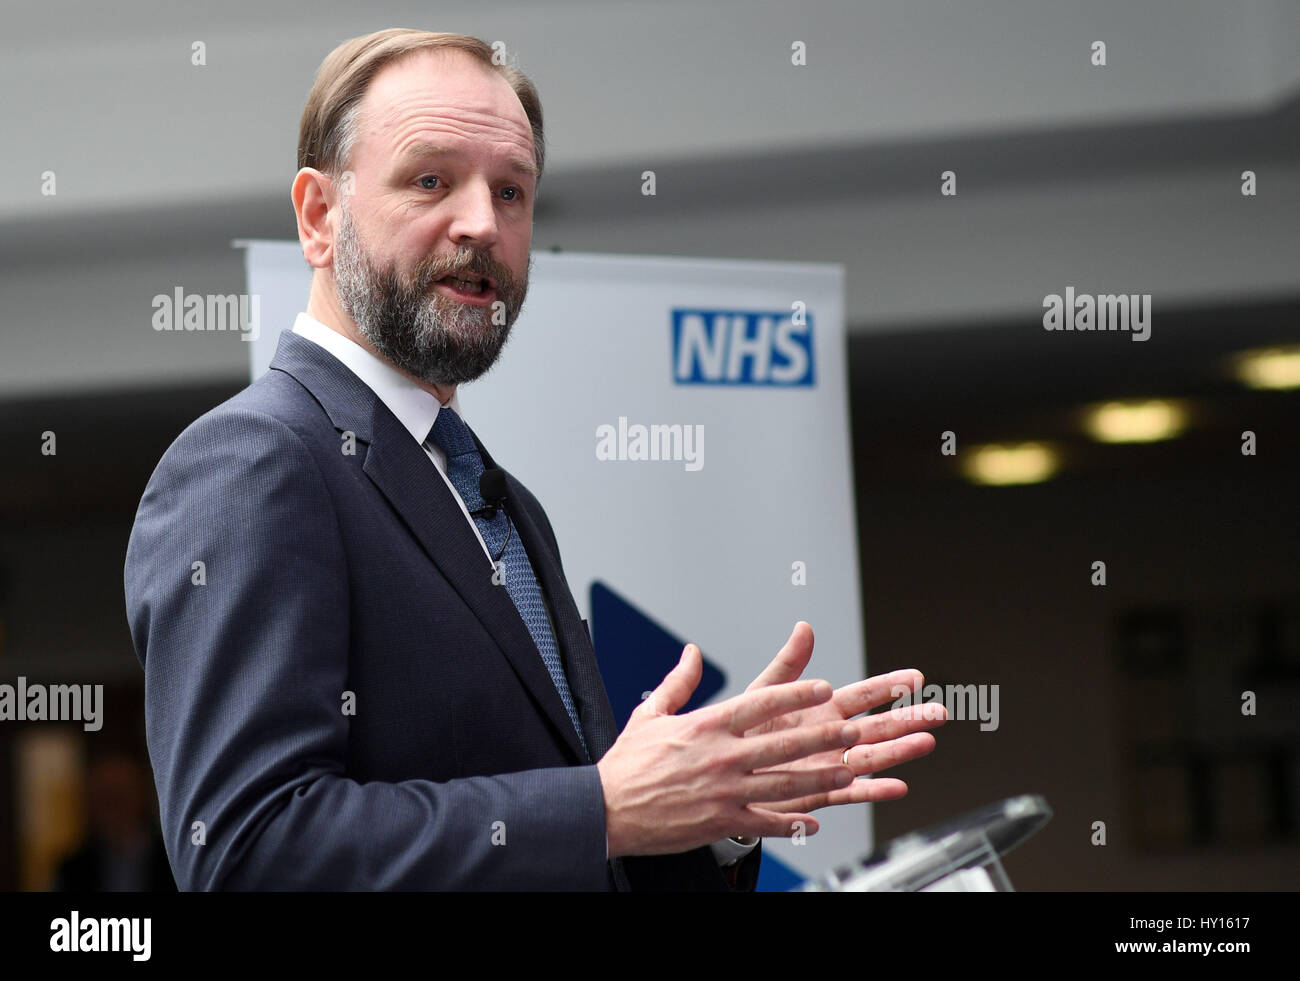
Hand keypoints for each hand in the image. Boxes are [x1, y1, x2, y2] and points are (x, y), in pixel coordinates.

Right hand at [596, 642, 860, 858]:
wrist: (605, 809)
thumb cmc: (627, 763)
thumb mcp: (651, 714)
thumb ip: (679, 682)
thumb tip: (692, 653)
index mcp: (706, 725)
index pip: (760, 703)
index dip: (795, 695)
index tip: (821, 687)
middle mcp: (720, 756)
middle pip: (784, 744)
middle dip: (824, 737)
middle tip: (853, 730)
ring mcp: (723, 790)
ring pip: (784, 783)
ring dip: (820, 777)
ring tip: (848, 771)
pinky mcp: (720, 820)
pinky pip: (765, 822)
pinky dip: (791, 823)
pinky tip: (811, 821)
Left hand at [744, 622, 946, 814]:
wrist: (727, 773)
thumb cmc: (745, 731)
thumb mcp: (764, 693)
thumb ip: (788, 664)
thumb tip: (804, 627)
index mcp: (823, 710)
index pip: (863, 695)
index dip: (889, 685)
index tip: (916, 676)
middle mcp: (834, 737)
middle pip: (878, 727)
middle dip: (909, 719)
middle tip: (940, 711)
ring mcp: (831, 765)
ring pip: (873, 757)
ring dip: (900, 751)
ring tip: (927, 742)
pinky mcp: (822, 791)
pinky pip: (852, 792)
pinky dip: (875, 790)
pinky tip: (898, 787)